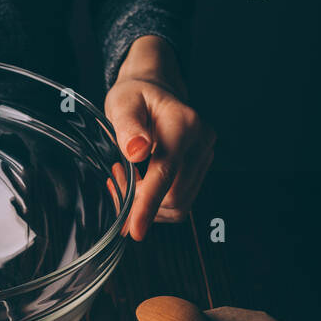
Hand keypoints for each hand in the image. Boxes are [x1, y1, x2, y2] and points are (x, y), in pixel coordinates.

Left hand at [105, 35, 214, 240]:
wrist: (154, 90)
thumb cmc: (135, 96)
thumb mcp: (122, 103)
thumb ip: (127, 126)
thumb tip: (136, 151)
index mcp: (184, 124)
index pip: (166, 174)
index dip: (148, 205)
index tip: (135, 231)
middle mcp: (202, 142)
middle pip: (173, 197)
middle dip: (141, 201)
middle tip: (116, 179)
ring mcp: (205, 157)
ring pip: (177, 205)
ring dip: (147, 204)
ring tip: (127, 178)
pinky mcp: (201, 170)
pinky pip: (179, 203)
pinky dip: (156, 203)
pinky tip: (141, 184)